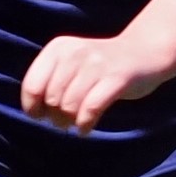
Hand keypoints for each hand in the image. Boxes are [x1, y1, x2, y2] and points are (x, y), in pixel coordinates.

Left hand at [20, 33, 166, 133]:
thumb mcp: (70, 64)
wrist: (143, 52)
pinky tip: (86, 128)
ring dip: (70, 122)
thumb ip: (50, 82)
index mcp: (58, 48)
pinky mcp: (117, 78)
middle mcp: (75, 52)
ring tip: (76, 123)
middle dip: (55, 117)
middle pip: (51, 98)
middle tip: (64, 121)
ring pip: (70, 105)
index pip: (32, 86)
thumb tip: (35, 113)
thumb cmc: (99, 67)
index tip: (41, 116)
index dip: (32, 108)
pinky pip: (91, 108)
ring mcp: (97, 64)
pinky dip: (85, 124)